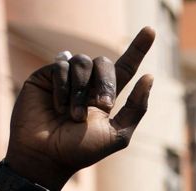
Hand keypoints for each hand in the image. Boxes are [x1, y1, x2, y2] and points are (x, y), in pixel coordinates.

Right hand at [4, 28, 154, 189]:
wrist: (45, 155)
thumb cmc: (81, 150)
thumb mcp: (117, 134)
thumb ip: (136, 108)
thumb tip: (150, 77)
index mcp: (107, 97)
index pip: (125, 67)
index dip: (138, 48)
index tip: (150, 30)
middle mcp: (88, 85)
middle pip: (106, 62)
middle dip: (107, 83)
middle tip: (101, 106)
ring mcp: (67, 79)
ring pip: (83, 62)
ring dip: (81, 91)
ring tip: (72, 115)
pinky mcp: (46, 75)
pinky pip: (61, 65)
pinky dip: (63, 86)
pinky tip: (57, 106)